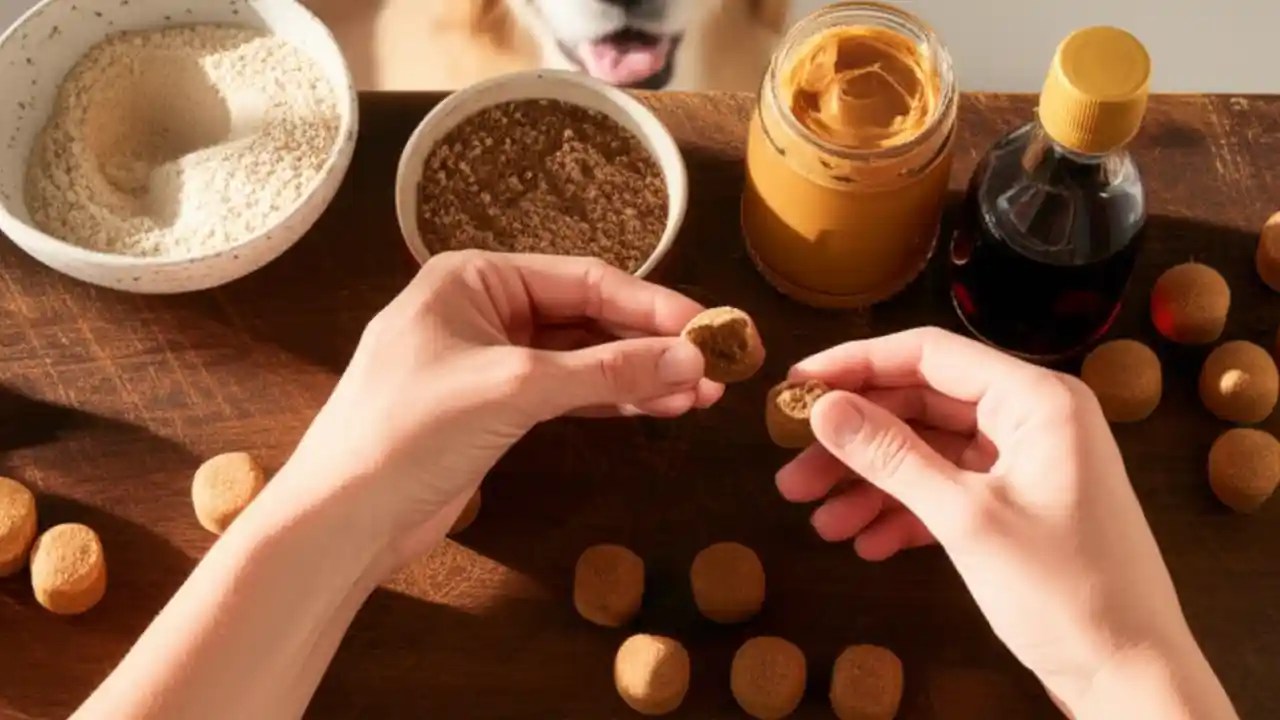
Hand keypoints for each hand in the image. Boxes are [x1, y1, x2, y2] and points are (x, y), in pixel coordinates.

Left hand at [284, 251, 720, 572]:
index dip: (651, 304)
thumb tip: (691, 358)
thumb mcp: (514, 388)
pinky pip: (565, 393)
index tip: (709, 327)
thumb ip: (605, 371)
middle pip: (586, 318)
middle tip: (716, 366)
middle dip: (650, 344)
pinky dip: (609, 401)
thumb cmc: (409, 431)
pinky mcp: (493, 410)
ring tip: (700, 396)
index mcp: (473, 277)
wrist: (343, 518)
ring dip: (638, 377)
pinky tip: (657, 408)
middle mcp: (482, 309)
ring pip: (581, 360)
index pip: (582, 279)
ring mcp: (488, 362)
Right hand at [775, 328, 1231, 715]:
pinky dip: (904, 512)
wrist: (1130, 677)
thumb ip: (891, 456)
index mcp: (1036, 399)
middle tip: (792, 470)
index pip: (928, 354)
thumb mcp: (966, 519)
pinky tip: (865, 543)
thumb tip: (824, 408)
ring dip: (871, 484)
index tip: (795, 387)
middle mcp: (1032, 418)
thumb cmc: (1065, 592)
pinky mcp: (1018, 506)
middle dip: (854, 442)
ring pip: (927, 453)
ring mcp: (1025, 463)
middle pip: (920, 406)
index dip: (854, 365)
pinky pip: (946, 491)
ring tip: (817, 519)